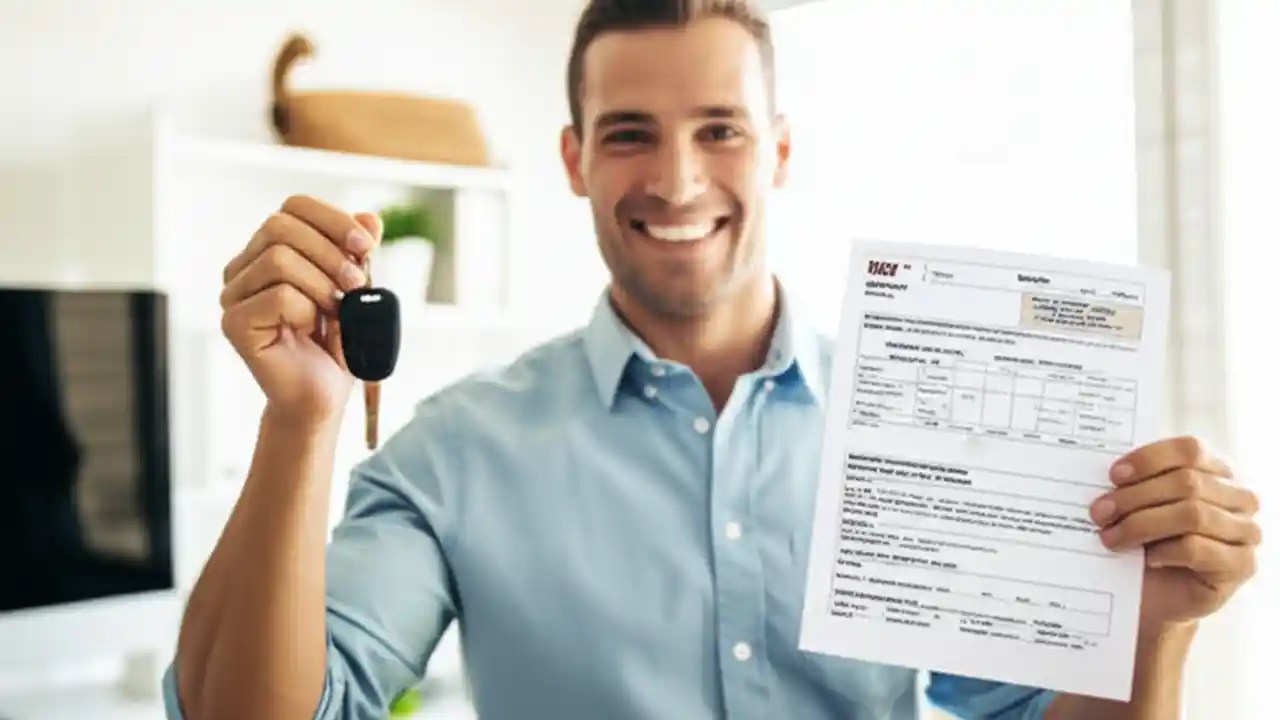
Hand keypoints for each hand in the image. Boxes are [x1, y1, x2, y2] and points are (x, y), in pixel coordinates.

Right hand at [220, 195, 381, 426]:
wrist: (322, 394)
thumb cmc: (335, 343)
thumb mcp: (355, 289)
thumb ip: (358, 252)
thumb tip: (370, 218)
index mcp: (268, 249)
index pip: (293, 207)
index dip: (333, 218)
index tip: (367, 246)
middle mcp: (243, 267)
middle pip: (281, 226)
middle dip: (331, 252)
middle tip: (355, 285)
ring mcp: (233, 295)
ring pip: (279, 259)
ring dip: (321, 285)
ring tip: (334, 311)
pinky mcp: (234, 323)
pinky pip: (279, 296)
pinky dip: (307, 311)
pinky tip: (309, 329)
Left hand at [1090, 435, 1261, 630]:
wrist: (1154, 596)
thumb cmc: (1145, 544)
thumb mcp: (1138, 507)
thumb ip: (1134, 485)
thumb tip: (1106, 474)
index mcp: (1214, 472)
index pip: (1189, 451)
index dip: (1149, 459)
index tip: (1113, 475)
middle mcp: (1238, 498)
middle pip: (1186, 483)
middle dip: (1134, 497)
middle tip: (1099, 512)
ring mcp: (1245, 531)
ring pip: (1192, 514)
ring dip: (1142, 525)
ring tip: (1111, 538)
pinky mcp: (1241, 564)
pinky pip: (1199, 549)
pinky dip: (1166, 551)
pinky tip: (1148, 558)